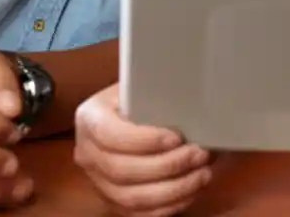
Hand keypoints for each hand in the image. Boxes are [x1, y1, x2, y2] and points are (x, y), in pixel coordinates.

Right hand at [74, 83, 212, 215]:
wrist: (129, 114)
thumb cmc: (140, 97)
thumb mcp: (140, 85)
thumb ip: (153, 93)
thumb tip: (186, 97)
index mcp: (89, 118)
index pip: (111, 135)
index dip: (146, 140)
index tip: (177, 137)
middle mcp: (87, 153)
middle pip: (122, 170)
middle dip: (167, 165)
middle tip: (199, 154)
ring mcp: (98, 181)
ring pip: (131, 197)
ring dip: (173, 189)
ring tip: (202, 173)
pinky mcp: (113, 202)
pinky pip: (140, 214)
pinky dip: (169, 206)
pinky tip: (192, 190)